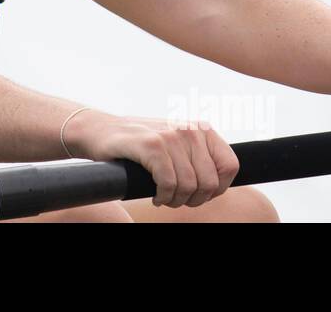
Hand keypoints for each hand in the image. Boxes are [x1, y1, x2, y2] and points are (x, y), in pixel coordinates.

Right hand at [64, 111, 239, 207]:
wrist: (100, 130)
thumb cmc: (140, 143)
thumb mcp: (176, 143)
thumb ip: (198, 156)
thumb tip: (220, 184)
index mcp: (201, 128)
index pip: (230, 165)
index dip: (218, 188)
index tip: (199, 193)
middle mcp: (190, 129)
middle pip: (209, 182)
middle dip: (193, 199)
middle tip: (176, 198)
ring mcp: (171, 136)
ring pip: (189, 186)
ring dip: (175, 200)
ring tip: (164, 196)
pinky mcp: (152, 145)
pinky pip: (168, 184)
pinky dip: (162, 196)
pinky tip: (155, 195)